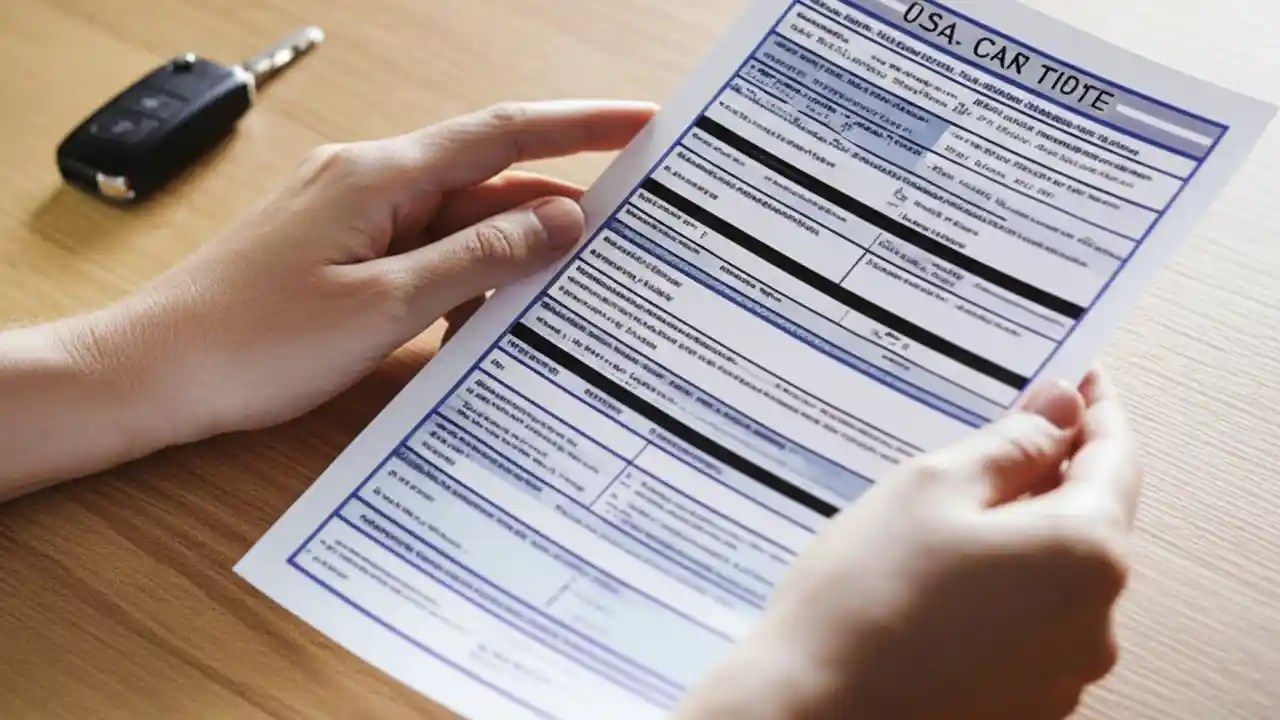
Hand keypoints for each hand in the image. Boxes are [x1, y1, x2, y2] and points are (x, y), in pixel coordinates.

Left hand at [65, 100, 654, 446]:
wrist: (153, 372)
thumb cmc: (254, 341)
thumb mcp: (385, 306)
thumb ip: (479, 258)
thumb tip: (559, 219)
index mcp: (381, 176)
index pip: (503, 132)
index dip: (581, 124)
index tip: (643, 124)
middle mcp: (370, 181)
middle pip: (487, 178)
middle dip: (557, 201)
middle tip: (628, 229)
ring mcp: (352, 216)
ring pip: (457, 221)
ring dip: (510, 249)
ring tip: (568, 288)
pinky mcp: (340, 252)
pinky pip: (423, 251)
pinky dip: (464, 277)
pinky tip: (489, 316)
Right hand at [677, 370, 1141, 719]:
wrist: (812, 712)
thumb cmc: (864, 599)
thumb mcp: (931, 488)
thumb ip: (1010, 444)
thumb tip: (1059, 409)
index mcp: (1085, 553)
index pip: (1115, 457)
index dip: (1094, 408)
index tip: (1074, 377)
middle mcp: (1095, 621)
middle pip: (1090, 518)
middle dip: (1051, 470)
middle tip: (999, 428)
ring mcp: (1062, 672)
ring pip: (1057, 574)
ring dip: (1021, 532)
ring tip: (948, 509)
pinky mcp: (1024, 702)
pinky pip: (1031, 622)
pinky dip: (1003, 587)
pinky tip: (942, 573)